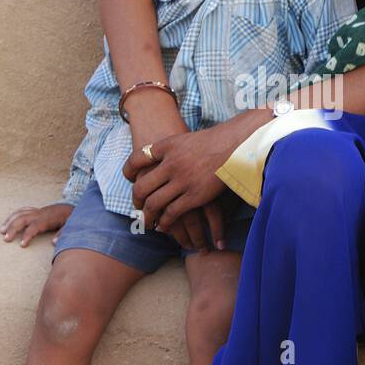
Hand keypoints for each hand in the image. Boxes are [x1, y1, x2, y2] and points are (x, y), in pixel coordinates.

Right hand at [0, 203, 73, 247]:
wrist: (69, 206)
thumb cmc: (69, 218)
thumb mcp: (71, 225)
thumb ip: (63, 234)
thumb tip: (54, 243)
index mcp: (47, 219)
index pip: (34, 227)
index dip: (27, 235)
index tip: (22, 245)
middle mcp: (39, 214)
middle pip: (22, 219)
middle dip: (13, 228)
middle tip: (6, 239)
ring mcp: (36, 211)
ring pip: (19, 214)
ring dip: (9, 221)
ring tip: (2, 231)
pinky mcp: (34, 211)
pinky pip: (21, 211)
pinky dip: (13, 216)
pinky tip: (8, 222)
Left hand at [123, 119, 249, 234]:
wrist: (235, 144)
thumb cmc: (214, 141)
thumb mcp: (186, 139)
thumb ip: (171, 149)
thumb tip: (160, 159)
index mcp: (166, 146)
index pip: (136, 159)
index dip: (128, 171)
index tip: (129, 179)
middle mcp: (170, 164)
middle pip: (141, 187)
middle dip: (136, 200)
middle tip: (137, 207)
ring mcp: (181, 180)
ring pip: (153, 204)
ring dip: (148, 216)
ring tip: (147, 222)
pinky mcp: (194, 196)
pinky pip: (172, 213)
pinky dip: (165, 222)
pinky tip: (164, 226)